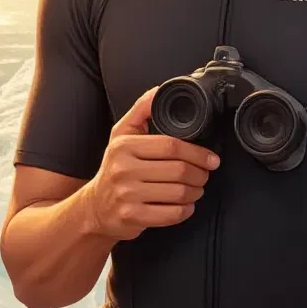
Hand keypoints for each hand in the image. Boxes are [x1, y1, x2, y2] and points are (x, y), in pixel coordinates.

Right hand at [85, 86, 219, 240]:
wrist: (95, 206)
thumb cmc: (114, 167)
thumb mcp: (122, 133)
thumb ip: (142, 109)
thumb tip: (160, 90)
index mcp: (124, 146)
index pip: (171, 146)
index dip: (197, 152)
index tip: (211, 158)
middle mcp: (123, 170)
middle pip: (178, 170)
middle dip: (200, 173)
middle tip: (205, 174)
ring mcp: (127, 195)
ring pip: (178, 193)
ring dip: (196, 191)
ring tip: (196, 188)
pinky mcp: (132, 217)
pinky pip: (171, 215)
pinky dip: (186, 210)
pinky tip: (185, 205)